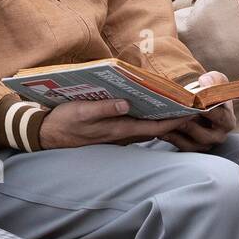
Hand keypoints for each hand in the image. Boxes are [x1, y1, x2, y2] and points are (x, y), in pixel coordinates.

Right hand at [38, 98, 203, 148]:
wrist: (46, 135)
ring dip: (163, 118)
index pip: (155, 127)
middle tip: (193, 106)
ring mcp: (117, 135)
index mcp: (118, 130)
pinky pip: (137, 126)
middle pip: (155, 128)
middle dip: (174, 119)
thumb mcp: (81, 112)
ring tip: (179, 105)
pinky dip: (149, 118)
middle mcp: (122, 135)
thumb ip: (104, 109)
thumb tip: (126, 104)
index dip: (175, 120)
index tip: (192, 111)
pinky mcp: (112, 132)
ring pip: (147, 128)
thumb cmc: (63, 122)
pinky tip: (152, 108)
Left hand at [161, 70, 235, 151]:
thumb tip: (206, 83)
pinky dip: (170, 138)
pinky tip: (161, 130)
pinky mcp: (192, 147)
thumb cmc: (209, 92)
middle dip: (189, 125)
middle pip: (204, 135)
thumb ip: (214, 80)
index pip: (219, 117)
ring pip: (191, 143)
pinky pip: (180, 146)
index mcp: (227, 120)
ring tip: (165, 122)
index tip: (195, 103)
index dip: (208, 110)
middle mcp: (218, 135)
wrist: (199, 102)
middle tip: (178, 115)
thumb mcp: (216, 81)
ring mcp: (205, 144)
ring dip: (177, 133)